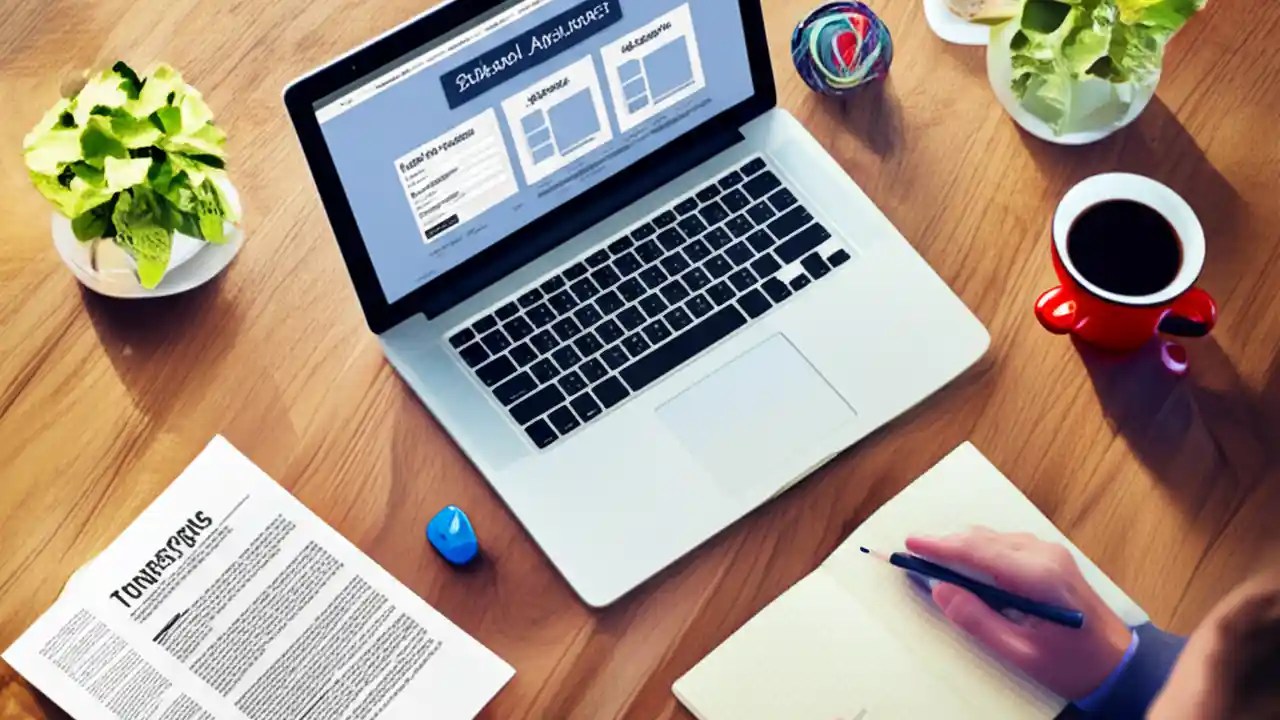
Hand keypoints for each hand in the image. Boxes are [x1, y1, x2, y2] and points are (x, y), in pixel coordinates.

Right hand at [906, 528, 1132, 699]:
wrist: (1120, 664)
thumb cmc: (1074, 665)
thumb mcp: (1020, 653)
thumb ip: (978, 620)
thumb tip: (941, 590)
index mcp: (1038, 577)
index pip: (977, 550)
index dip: (939, 546)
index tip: (911, 543)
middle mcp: (1045, 555)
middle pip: (983, 538)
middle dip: (946, 544)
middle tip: (915, 556)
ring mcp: (1051, 553)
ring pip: (994, 539)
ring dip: (963, 547)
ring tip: (936, 562)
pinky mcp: (1052, 559)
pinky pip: (1007, 545)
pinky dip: (981, 551)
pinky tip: (968, 566)